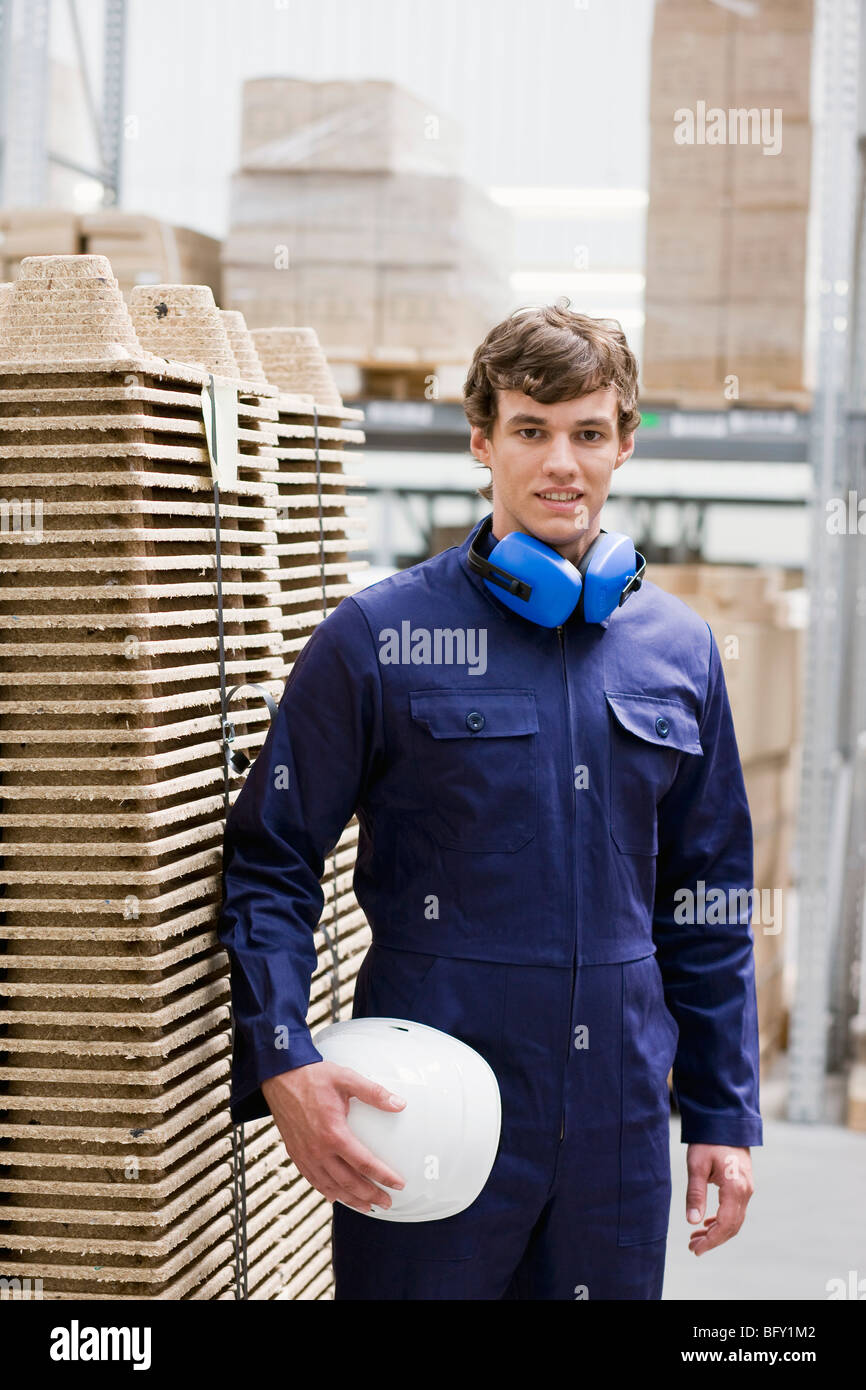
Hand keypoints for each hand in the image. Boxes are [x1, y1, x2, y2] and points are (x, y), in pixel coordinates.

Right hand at [261, 1061, 406, 1213]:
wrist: (280, 1077)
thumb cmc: (313, 1077)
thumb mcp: (346, 1079)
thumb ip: (374, 1093)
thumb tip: (399, 1103)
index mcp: (334, 1134)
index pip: (364, 1163)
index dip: (383, 1176)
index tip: (398, 1184)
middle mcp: (318, 1150)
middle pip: (349, 1182)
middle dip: (370, 1195)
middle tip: (387, 1202)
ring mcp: (305, 1155)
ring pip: (331, 1187)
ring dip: (351, 1199)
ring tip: (367, 1206)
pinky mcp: (295, 1154)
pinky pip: (313, 1180)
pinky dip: (327, 1191)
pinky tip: (336, 1196)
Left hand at [685, 1144, 753, 1255]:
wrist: (726, 1121)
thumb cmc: (709, 1141)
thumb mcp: (697, 1166)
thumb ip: (695, 1194)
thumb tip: (692, 1222)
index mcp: (735, 1188)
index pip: (725, 1224)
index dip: (711, 1240)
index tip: (695, 1249)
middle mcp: (745, 1191)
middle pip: (732, 1226)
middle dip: (713, 1240)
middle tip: (693, 1248)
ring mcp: (747, 1188)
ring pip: (735, 1220)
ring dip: (717, 1231)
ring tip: (696, 1238)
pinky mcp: (744, 1185)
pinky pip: (735, 1210)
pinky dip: (722, 1220)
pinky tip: (707, 1223)